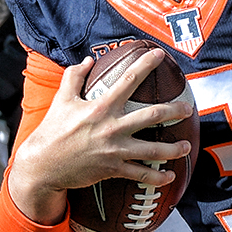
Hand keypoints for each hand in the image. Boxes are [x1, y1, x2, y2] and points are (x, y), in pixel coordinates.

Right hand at [5, 52, 193, 223]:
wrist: (43, 164)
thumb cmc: (52, 130)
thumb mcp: (61, 99)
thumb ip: (74, 77)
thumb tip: (87, 61)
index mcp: (101, 107)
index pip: (128, 80)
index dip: (146, 64)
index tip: (160, 55)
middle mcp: (112, 127)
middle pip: (151, 115)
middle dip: (174, 110)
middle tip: (188, 109)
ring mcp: (114, 150)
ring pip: (152, 150)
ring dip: (173, 149)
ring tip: (187, 146)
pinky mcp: (113, 169)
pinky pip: (140, 174)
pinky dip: (157, 176)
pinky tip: (169, 176)